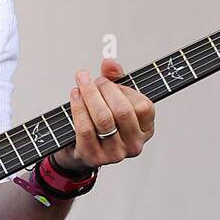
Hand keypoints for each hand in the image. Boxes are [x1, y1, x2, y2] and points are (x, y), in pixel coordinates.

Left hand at [54, 57, 155, 173]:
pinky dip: (78, 108)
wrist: (79, 149)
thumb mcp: (112, 98)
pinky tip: (75, 96)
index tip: (108, 81)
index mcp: (145, 130)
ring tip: (81, 85)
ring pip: (103, 119)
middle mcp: (134, 144)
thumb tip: (110, 63)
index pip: (144, 106)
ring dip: (89, 96)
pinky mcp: (93, 156)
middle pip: (122, 110)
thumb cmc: (100, 121)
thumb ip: (115, 79)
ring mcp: (114, 154)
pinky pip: (86, 129)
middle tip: (91, 80)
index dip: (125, 89)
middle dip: (104, 89)